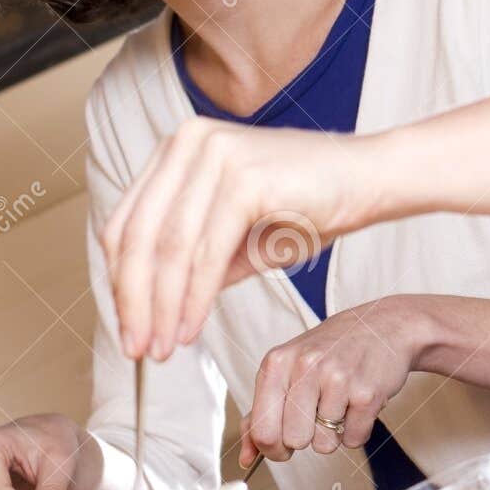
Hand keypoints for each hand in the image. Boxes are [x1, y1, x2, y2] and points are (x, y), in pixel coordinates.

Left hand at [100, 119, 372, 362]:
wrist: (370, 180)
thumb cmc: (310, 204)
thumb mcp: (236, 233)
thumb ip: (192, 259)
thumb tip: (150, 308)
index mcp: (180, 148)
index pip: (125, 222)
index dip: (119, 282)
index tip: (127, 326)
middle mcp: (189, 142)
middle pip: (138, 236)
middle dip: (133, 302)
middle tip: (137, 347)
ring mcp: (214, 154)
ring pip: (169, 249)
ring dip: (161, 308)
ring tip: (163, 347)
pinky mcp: (243, 179)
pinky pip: (206, 253)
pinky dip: (194, 298)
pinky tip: (191, 328)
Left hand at [240, 300, 417, 464]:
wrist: (383, 326)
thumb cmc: (330, 351)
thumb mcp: (287, 370)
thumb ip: (260, 414)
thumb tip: (245, 458)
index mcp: (278, 362)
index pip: (262, 430)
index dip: (272, 447)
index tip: (283, 442)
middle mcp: (305, 367)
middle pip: (294, 440)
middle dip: (306, 437)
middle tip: (318, 414)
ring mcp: (338, 379)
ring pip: (325, 444)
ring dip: (334, 433)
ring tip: (340, 403)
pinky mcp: (367, 393)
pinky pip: (354, 439)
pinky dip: (357, 430)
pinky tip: (358, 404)